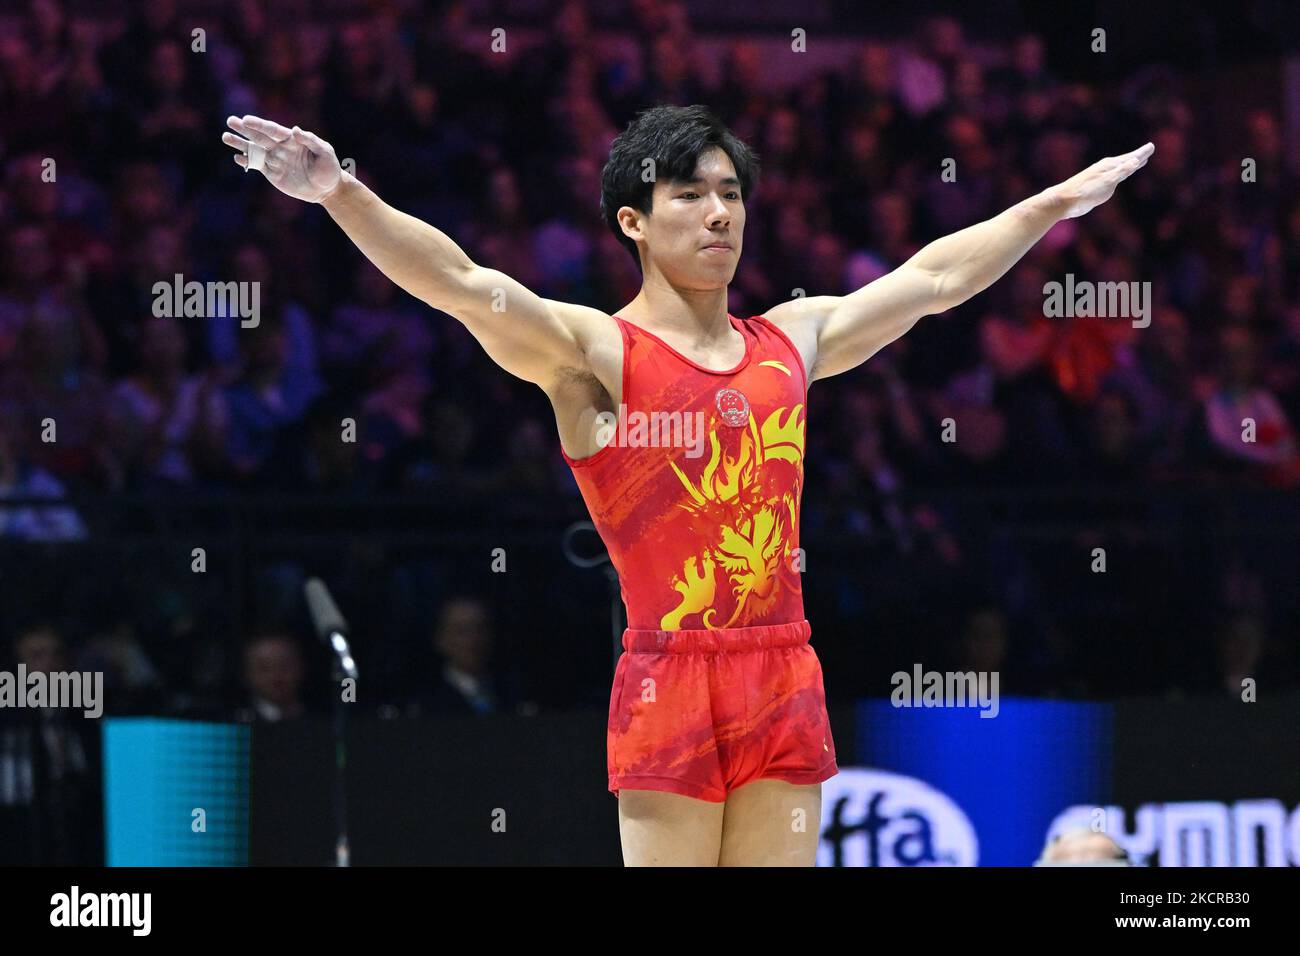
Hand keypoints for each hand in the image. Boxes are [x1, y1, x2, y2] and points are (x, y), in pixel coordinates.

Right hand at [222, 115, 342, 202]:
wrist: (328, 189)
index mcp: (292, 139)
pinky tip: (237, 158)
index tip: (246, 120)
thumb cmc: (329, 168)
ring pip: (255, 150)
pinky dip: (247, 162)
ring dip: (240, 144)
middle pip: (260, 137)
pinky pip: (257, 166)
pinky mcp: (272, 173)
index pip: (273, 130)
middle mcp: (280, 147)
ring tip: (225, 137)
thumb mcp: (325, 152)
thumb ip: (311, 141)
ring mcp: (275, 160)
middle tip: (230, 121)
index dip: (260, 125)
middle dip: (245, 129)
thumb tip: (295, 130)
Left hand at [1051, 142, 1153, 218]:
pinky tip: (1119, 177)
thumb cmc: (1085, 192)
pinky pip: (1114, 178)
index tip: (1151, 146)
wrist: (1064, 201)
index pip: (1130, 158)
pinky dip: (1121, 175)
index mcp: (1109, 166)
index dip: (1142, 153)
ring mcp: (1101, 177)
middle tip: (1149, 150)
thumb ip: (1121, 171)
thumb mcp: (1106, 182)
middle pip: (1126, 161)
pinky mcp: (1096, 187)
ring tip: (1138, 161)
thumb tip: (1135, 160)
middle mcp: (1105, 169)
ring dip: (1130, 165)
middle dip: (1138, 156)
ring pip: (1120, 169)